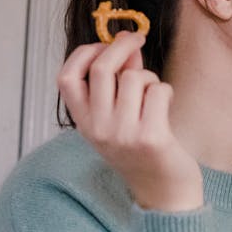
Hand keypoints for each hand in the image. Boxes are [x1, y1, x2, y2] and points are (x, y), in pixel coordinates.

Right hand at [57, 31, 203, 211]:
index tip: (102, 45)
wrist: (163, 193)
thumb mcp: (117, 120)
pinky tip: (166, 107)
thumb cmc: (142, 150)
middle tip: (136, 39)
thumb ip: (117, 83)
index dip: (83, 53)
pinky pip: (157, 91)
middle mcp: (98, 129)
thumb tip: (126, 43)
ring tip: (154, 95)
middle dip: (121, 46)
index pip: (66, 78)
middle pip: (101, 68)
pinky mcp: (151, 137)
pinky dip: (165, 91)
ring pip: (134, 78)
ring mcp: (123, 133)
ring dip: (149, 77)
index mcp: (83, 123)